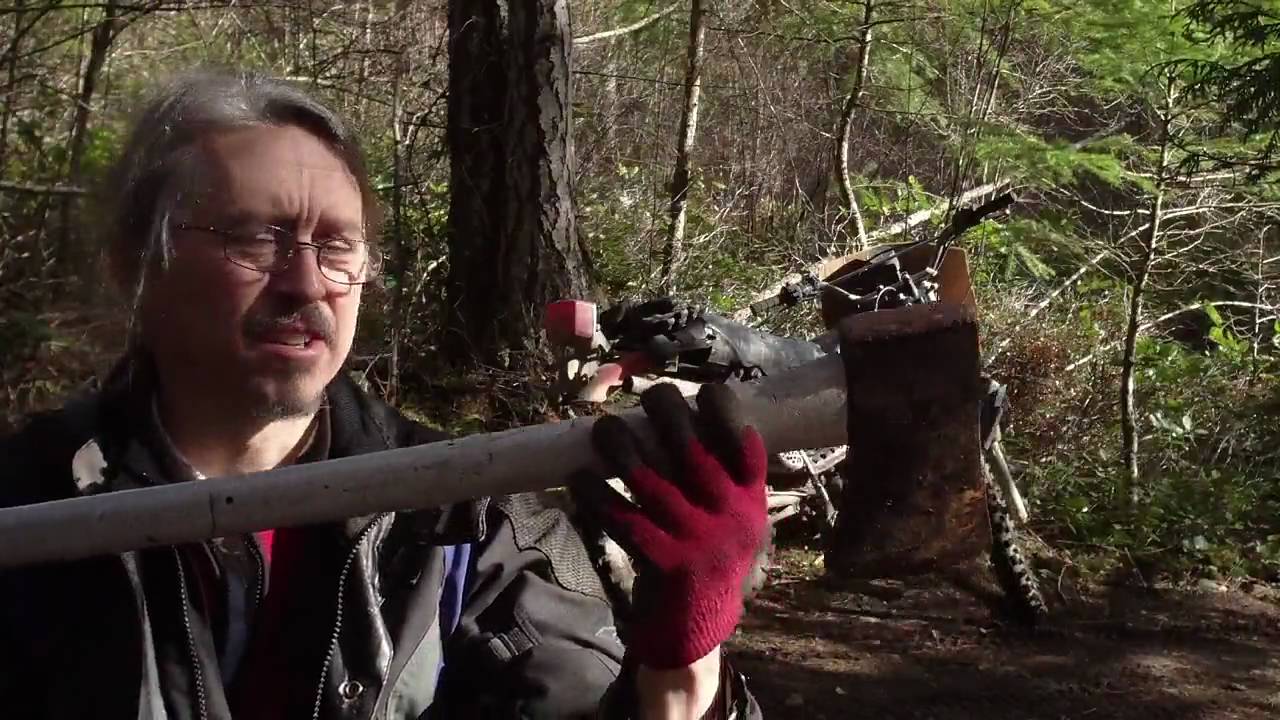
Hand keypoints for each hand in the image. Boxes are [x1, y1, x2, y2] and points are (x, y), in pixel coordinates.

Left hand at [573, 383, 767, 669]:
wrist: (700, 623)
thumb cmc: (713, 553)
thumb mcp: (738, 515)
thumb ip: (726, 473)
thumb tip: (690, 413)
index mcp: (750, 499)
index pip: (743, 441)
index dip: (722, 410)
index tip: (701, 393)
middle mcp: (728, 516)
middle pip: (693, 450)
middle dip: (666, 412)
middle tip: (648, 397)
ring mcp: (696, 540)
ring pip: (649, 480)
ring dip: (620, 447)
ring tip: (603, 428)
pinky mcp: (663, 562)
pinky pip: (622, 520)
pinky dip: (596, 495)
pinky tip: (579, 477)